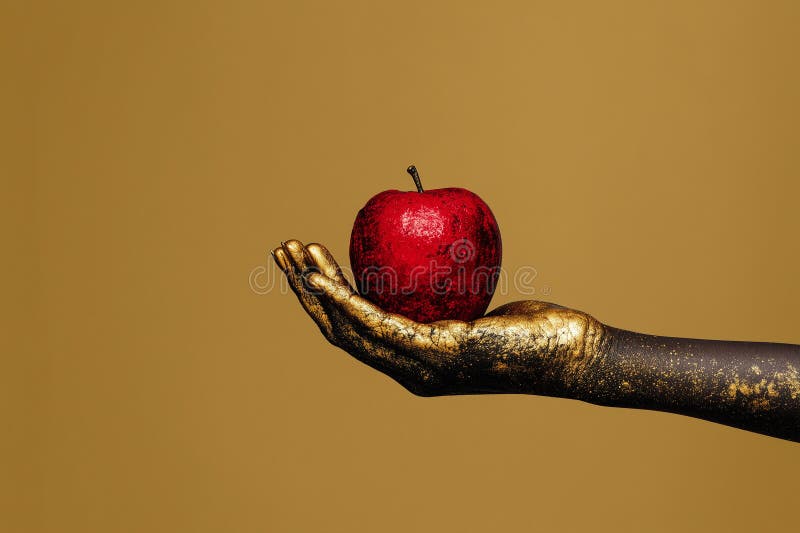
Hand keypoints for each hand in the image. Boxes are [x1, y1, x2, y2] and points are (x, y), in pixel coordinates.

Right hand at [272, 240, 610, 397]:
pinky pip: (377, 322)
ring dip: (314, 289)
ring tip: (292, 253)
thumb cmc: (534, 328)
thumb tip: (431, 251)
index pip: (357, 331)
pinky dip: (342, 299)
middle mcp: (410, 371)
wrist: (573, 353)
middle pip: (340, 330)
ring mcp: (419, 368)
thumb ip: (448, 290)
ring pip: (349, 327)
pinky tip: (321, 276)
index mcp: (416, 362)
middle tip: (283, 252)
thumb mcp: (479, 304)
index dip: (324, 300)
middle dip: (305, 291)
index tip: (308, 262)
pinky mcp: (434, 355)